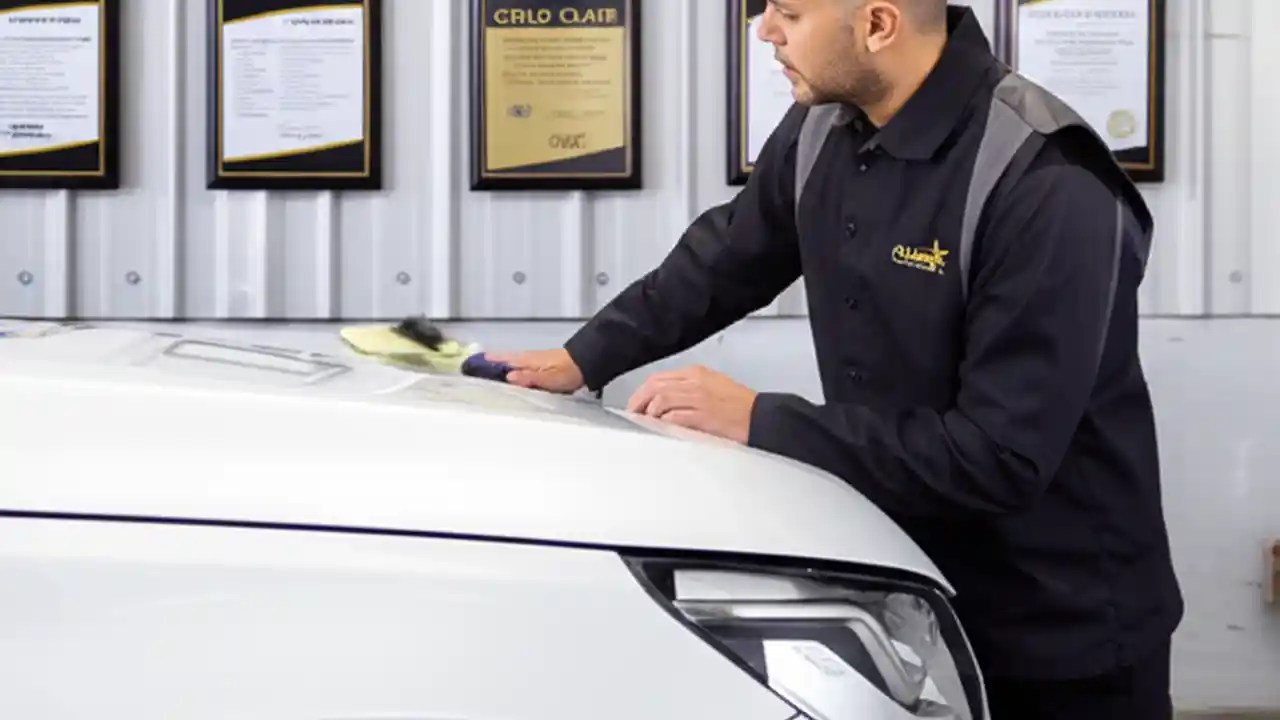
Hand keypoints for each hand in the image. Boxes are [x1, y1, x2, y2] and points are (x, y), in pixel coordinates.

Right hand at [483, 348, 584, 393]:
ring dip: (500, 364)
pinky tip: (511, 375)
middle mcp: (529, 359)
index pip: (503, 359)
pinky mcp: (541, 366)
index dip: (488, 360)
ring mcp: (535, 361)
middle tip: (474, 365)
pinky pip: (521, 366)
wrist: (587, 364)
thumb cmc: (569, 371)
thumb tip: (509, 376)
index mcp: (528, 361)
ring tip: (487, 370)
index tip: (473, 362)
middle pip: (505, 359)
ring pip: (512, 362)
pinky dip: (512, 367)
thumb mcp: (549, 379)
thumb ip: (529, 378)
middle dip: (490, 361)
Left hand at [626, 365, 757, 443]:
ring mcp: (699, 397)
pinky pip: (675, 416)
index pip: (658, 378)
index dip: (641, 393)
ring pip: (661, 399)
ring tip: (647, 424)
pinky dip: (664, 422)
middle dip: (639, 402)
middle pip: (655, 387)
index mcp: (696, 373)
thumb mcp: (712, 386)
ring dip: (650, 413)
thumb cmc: (740, 406)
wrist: (761, 417)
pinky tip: (662, 429)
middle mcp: (695, 382)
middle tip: (634, 416)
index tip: (635, 405)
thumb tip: (662, 401)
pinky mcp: (704, 415)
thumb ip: (687, 389)